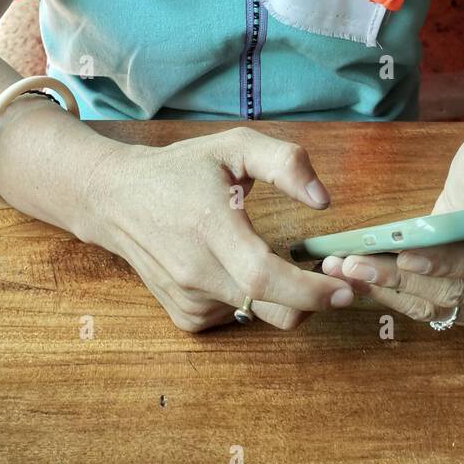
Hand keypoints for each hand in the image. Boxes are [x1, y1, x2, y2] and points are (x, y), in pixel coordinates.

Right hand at [79, 127, 355, 332]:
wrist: (116, 198)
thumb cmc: (180, 169)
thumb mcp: (233, 146)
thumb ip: (284, 163)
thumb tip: (323, 200)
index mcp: (210, 227)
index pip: (265, 276)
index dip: (312, 291)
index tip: (347, 289)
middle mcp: (196, 272)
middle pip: (272, 309)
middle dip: (316, 301)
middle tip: (339, 278)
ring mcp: (188, 299)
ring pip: (259, 313)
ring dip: (281, 294)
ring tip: (269, 253)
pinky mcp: (185, 316)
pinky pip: (237, 316)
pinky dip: (251, 298)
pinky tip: (234, 266)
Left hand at [319, 119, 463, 325]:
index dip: (448, 262)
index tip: (407, 254)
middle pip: (456, 291)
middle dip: (400, 278)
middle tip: (353, 263)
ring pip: (436, 304)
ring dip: (386, 288)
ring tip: (342, 268)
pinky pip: (426, 307)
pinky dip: (389, 293)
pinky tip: (354, 276)